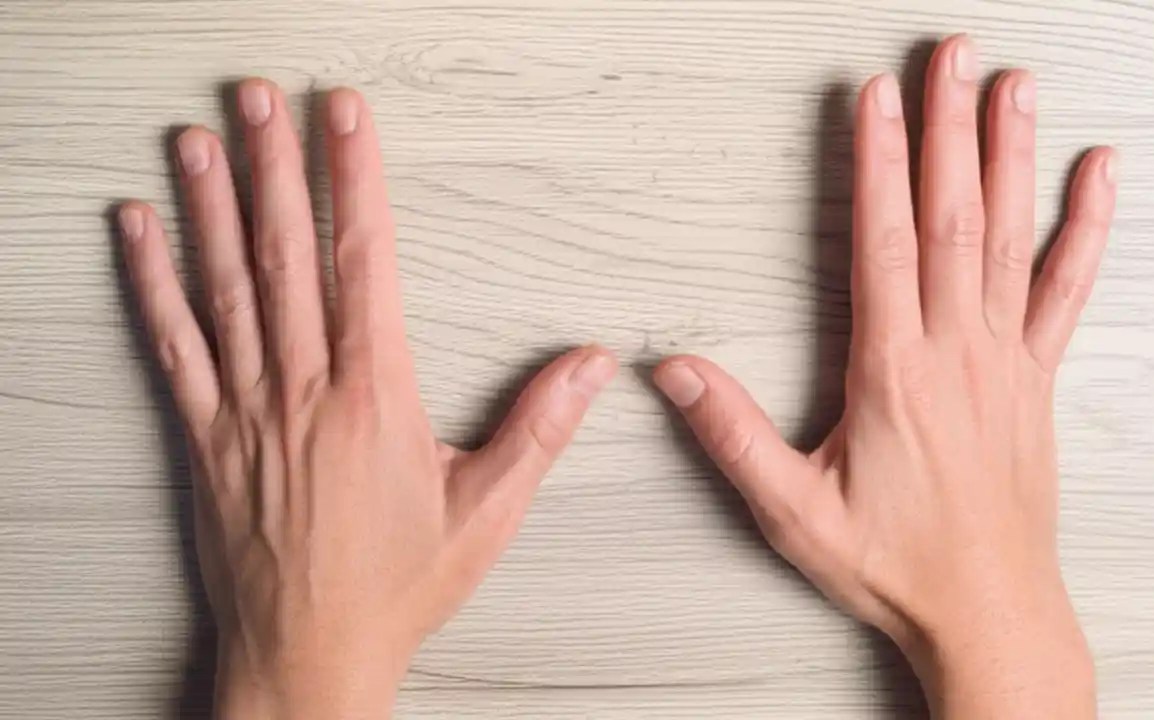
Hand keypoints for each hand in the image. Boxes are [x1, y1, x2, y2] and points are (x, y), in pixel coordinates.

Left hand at [118, 80, 615, 719]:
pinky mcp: (205, 435)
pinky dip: (152, 282)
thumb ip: (538, 429)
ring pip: (226, 288)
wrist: (305, 654)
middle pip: (286, 255)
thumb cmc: (396, 587)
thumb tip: (592, 365)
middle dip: (275, 166)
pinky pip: (173, 345)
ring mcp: (246, 409)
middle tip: (261, 97)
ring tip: (199, 138)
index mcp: (373, 397)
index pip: (363, 264)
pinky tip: (139, 229)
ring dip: (211, 205)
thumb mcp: (487, 514)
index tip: (346, 120)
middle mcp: (303, 390)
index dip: (355, 181)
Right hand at [654, 35, 1114, 717]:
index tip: (877, 99)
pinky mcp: (1036, 378)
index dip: (879, 164)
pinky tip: (1097, 179)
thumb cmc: (893, 563)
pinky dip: (1085, 229)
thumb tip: (677, 373)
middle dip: (946, 129)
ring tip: (1011, 87)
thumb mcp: (793, 511)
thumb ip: (734, 437)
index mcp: (894, 372)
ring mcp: (1006, 360)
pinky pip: (1068, 290)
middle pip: (953, 218)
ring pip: (1011, 238)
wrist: (988, 609)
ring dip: (1010, 156)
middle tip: (948, 59)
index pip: (887, 244)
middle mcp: (957, 351)